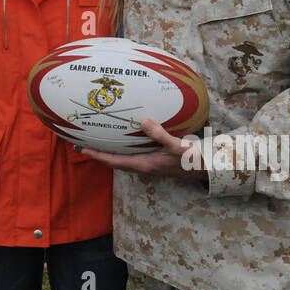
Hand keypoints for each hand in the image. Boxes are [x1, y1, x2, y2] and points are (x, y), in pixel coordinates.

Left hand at [80, 118, 207, 181]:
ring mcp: (149, 165)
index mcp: (144, 165)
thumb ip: (160, 134)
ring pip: (123, 159)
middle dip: (99, 153)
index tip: (82, 149)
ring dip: (109, 152)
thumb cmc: (192, 159)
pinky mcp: (154, 161)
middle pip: (114, 162)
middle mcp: (143, 167)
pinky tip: (124, 138)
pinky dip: (123, 148)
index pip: (114, 162)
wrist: (207, 168)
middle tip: (83, 144)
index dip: (97, 155)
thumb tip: (144, 121)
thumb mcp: (177, 145)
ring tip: (98, 140)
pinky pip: (132, 155)